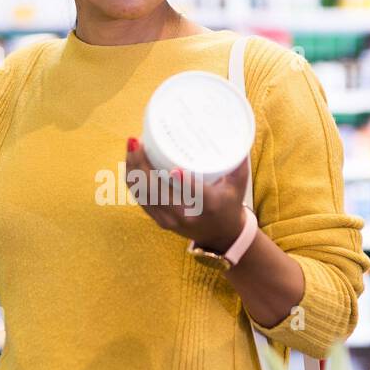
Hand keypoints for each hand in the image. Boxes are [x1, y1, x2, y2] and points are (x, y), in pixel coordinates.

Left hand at [124, 137, 247, 251]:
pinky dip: (133, 181)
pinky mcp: (160, 221)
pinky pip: (141, 200)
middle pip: (158, 191)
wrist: (221, 236)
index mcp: (209, 205)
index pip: (195, 194)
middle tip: (138, 142)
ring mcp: (170, 219)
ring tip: (131, 147)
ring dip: (133, 170)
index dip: (185, 183)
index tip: (174, 168)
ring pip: (145, 194)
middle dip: (142, 166)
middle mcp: (186, 215)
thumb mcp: (239, 184)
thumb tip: (234, 133)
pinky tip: (130, 163)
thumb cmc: (230, 204)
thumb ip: (238, 161)